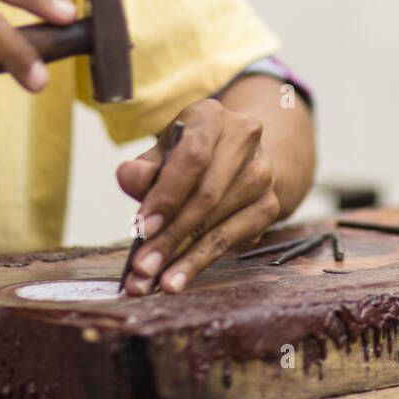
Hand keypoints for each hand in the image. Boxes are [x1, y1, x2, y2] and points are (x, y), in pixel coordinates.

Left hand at [116, 97, 281, 294]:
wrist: (237, 159)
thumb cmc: (187, 158)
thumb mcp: (161, 154)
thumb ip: (142, 168)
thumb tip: (130, 178)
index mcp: (211, 116)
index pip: (192, 156)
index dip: (167, 194)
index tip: (142, 228)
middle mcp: (244, 139)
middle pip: (205, 195)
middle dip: (169, 237)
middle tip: (141, 268)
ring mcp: (262, 173)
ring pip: (217, 222)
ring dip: (182, 257)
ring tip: (152, 281)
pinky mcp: (269, 205)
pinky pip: (231, 239)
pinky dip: (200, 262)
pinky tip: (177, 279)